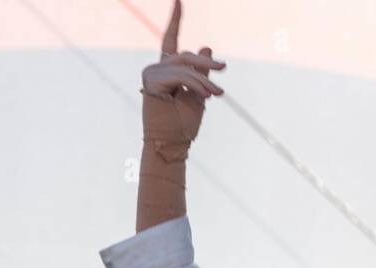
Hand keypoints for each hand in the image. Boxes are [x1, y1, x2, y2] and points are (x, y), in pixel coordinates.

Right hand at [140, 1, 225, 151]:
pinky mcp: (151, 81)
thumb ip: (202, 72)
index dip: (175, 19)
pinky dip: (195, 85)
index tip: (178, 0)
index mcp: (167, 69)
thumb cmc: (183, 125)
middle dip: (206, 63)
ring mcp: (151, 73)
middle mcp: (156, 67)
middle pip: (185, 55)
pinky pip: (180, 76)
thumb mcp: (199, 94)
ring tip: (217, 94)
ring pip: (185, 67)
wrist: (172, 144)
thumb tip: (207, 47)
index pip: (170, 39)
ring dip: (204, 80)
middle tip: (224, 69)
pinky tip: (205, 96)